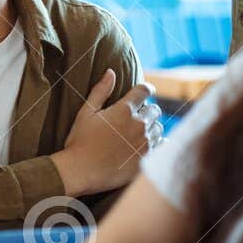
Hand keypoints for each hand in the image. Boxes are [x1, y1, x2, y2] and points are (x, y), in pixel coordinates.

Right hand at [51, 69, 160, 197]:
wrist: (82, 171)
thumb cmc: (80, 140)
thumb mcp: (86, 112)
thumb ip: (101, 91)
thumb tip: (111, 72)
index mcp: (124, 110)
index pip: (143, 91)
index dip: (146, 88)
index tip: (146, 90)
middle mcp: (139, 125)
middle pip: (154, 109)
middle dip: (147, 109)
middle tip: (138, 115)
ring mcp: (145, 143)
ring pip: (159, 128)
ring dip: (152, 126)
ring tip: (141, 131)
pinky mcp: (147, 159)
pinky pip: (162, 146)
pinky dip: (157, 143)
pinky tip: (147, 145)